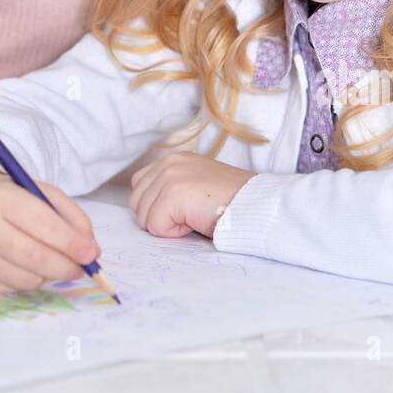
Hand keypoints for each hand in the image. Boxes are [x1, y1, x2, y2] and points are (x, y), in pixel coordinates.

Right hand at [0, 169, 100, 292]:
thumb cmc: (11, 198)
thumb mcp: (42, 193)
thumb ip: (71, 217)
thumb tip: (91, 252)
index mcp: (1, 199)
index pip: (43, 225)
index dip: (71, 243)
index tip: (91, 254)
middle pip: (36, 258)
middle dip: (67, 266)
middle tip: (83, 268)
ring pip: (29, 279)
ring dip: (49, 274)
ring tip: (47, 257)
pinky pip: (16, 290)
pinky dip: (30, 280)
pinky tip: (24, 264)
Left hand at [129, 151, 255, 239]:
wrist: (255, 205)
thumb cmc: (230, 203)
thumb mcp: (196, 187)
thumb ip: (170, 189)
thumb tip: (146, 211)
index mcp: (173, 160)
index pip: (140, 186)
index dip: (158, 206)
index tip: (184, 210)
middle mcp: (168, 163)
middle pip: (137, 202)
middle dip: (159, 217)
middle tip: (190, 215)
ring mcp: (169, 177)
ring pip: (143, 217)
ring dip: (167, 225)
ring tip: (194, 216)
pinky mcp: (172, 194)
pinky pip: (155, 226)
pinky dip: (174, 233)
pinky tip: (195, 222)